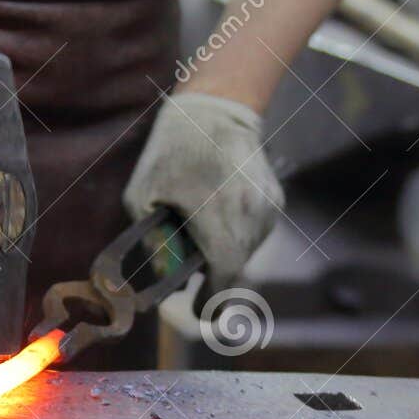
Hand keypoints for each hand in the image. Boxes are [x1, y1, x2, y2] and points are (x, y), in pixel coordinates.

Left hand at [123, 92, 282, 289]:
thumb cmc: (170, 153)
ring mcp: (268, 209)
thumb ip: (152, 247)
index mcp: (219, 223)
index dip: (210, 304)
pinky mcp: (276, 200)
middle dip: (213, 271)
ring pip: (247, 251)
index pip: (223, 283)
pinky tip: (220, 206)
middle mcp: (252, 220)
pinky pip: (255, 231)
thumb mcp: (142, 199)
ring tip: (204, 219)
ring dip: (225, 249)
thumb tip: (166, 286)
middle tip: (191, 255)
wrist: (214, 109)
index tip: (198, 308)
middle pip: (235, 269)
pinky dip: (237, 231)